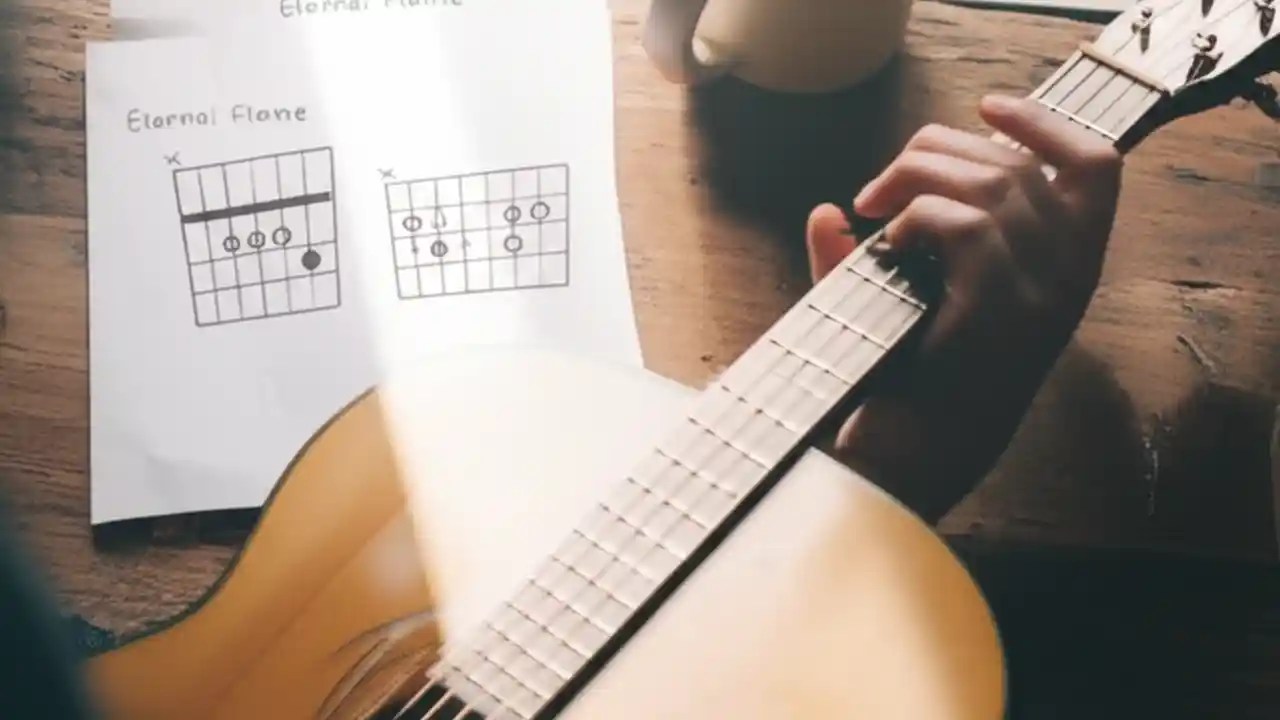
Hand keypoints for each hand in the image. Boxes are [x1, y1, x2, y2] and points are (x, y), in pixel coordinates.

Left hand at [806, 95, 1123, 523]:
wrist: (903, 470)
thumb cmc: (899, 391)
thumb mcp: (891, 310)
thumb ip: (864, 262)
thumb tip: (826, 214)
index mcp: (1062, 272)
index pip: (1096, 169)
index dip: (1046, 124)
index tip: (987, 108)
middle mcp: (1067, 279)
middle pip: (1018, 163)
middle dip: (936, 151)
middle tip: (877, 189)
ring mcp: (1041, 295)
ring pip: (991, 181)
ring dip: (915, 176)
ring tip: (871, 207)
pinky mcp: (1000, 310)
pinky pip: (965, 223)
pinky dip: (915, 218)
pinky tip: (886, 244)